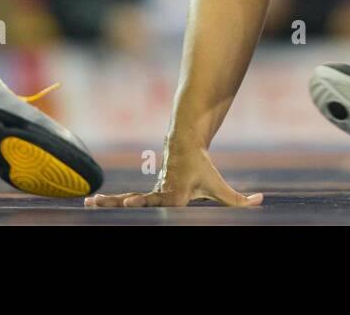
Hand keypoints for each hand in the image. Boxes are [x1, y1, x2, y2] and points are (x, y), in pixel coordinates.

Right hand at [86, 142, 262, 207]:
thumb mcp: (219, 186)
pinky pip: (127, 199)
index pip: (162, 205)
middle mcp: (159, 194)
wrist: (184, 143)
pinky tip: (93, 203)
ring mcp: (150, 192)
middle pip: (138, 202)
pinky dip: (112, 202)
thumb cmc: (202, 167)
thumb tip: (260, 201)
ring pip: (127, 200)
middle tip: (103, 204)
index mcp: (174, 196)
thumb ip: (237, 199)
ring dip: (109, 203)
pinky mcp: (147, 192)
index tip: (134, 204)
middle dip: (120, 204)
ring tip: (89, 203)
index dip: (149, 206)